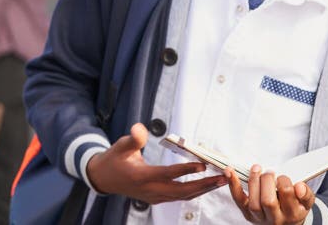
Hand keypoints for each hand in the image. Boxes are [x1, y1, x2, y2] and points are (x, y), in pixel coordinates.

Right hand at [85, 123, 227, 204]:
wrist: (104, 179)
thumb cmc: (114, 159)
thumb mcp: (120, 146)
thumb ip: (133, 139)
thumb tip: (140, 128)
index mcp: (141, 177)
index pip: (168, 174)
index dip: (186, 170)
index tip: (203, 165)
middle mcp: (150, 191)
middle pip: (182, 191)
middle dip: (204, 185)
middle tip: (223, 177)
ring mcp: (155, 197)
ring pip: (183, 196)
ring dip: (203, 190)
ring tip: (221, 181)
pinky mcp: (157, 199)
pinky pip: (179, 197)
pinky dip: (195, 191)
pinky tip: (206, 185)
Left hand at [227, 165, 313, 223]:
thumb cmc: (294, 209)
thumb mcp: (305, 202)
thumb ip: (306, 193)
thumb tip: (299, 186)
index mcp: (293, 214)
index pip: (287, 193)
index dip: (284, 180)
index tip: (282, 177)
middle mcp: (276, 218)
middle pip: (268, 201)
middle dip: (267, 181)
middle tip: (270, 173)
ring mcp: (259, 217)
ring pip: (253, 202)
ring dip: (253, 181)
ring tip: (257, 169)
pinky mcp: (247, 213)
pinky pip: (238, 199)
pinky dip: (233, 184)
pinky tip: (229, 171)